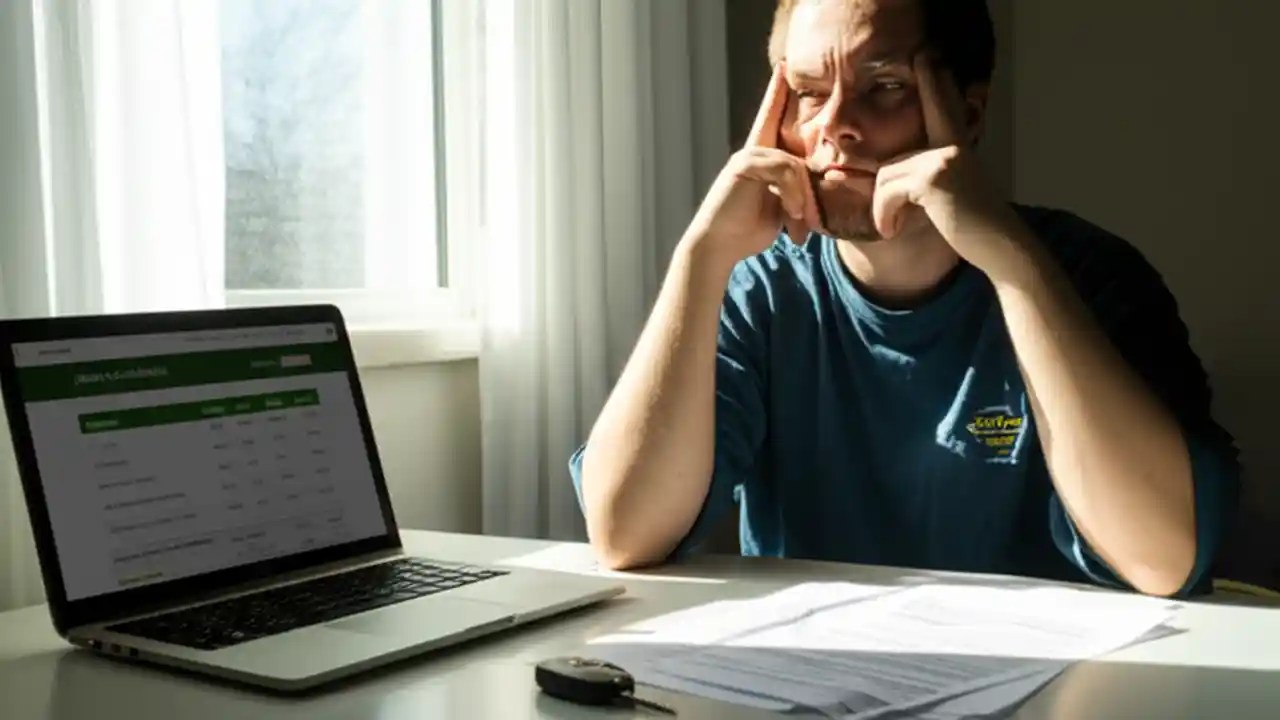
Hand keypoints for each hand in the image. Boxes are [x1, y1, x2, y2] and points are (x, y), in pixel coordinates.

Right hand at [684, 63, 822, 266]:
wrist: (718, 246)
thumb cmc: (747, 229)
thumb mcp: (780, 208)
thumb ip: (795, 189)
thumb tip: (821, 185)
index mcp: (761, 157)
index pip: (772, 118)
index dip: (777, 94)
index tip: (783, 67)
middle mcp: (754, 150)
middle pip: (788, 139)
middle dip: (798, 159)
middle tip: (806, 209)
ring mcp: (748, 155)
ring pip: (795, 164)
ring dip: (802, 198)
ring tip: (799, 224)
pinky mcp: (744, 164)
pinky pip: (786, 170)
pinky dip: (794, 195)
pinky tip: (791, 215)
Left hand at [871, 53, 1026, 276]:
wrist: (1001, 247)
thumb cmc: (974, 226)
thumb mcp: (952, 193)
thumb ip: (928, 175)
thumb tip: (886, 176)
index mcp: (957, 147)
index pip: (942, 107)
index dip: (935, 82)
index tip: (928, 56)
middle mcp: (951, 146)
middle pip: (892, 160)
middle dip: (882, 194)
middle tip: (889, 220)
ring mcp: (943, 158)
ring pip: (885, 176)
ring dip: (882, 208)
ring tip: (893, 226)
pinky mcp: (933, 177)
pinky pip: (887, 191)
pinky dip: (884, 215)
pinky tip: (892, 230)